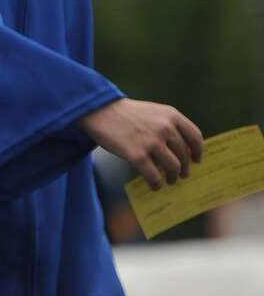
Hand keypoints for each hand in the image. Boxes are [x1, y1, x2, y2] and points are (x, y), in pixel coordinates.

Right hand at [78, 98, 202, 189]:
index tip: (196, 159)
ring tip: (169, 181)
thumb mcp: (151, 112)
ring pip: (173, 167)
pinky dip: (156, 184)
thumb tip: (180, 151)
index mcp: (170, 115)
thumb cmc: (124, 112)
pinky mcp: (137, 155)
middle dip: (184, 168)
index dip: (198, 151)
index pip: (195, 136)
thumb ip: (167, 125)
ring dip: (173, 177)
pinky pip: (154, 176)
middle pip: (184, 155)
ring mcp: (151, 142)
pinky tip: (154, 185)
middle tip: (182, 175)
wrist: (97, 110)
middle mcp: (165, 128)